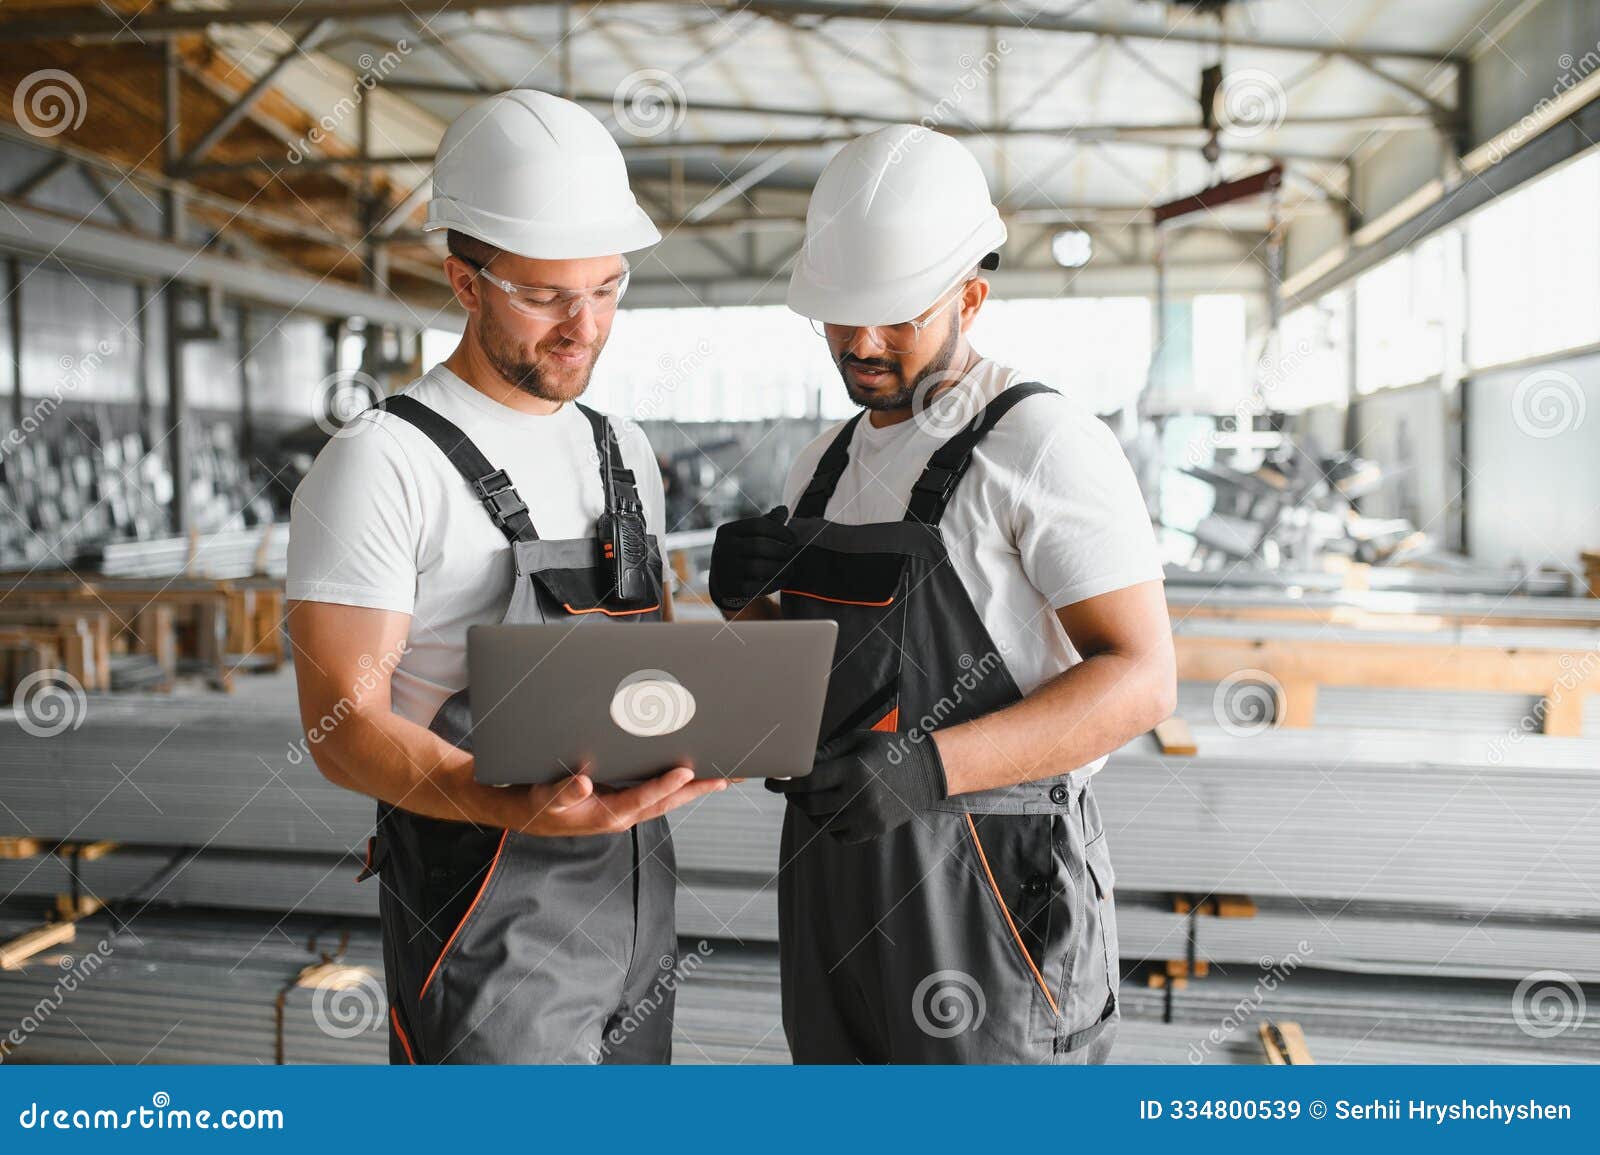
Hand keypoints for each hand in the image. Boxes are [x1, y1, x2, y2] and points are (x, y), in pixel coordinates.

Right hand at [505, 766, 726, 835]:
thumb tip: (584, 783)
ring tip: (722, 776)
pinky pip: (659, 794)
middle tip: (725, 777)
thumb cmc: (541, 806)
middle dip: (697, 789)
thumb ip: (565, 791)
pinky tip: (692, 775)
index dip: (664, 785)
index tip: (684, 772)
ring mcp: (627, 809)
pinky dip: (678, 785)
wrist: (534, 815)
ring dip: (695, 788)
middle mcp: (624, 814)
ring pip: (668, 799)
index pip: (642, 798)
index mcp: (607, 814)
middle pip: (667, 802)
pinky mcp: (627, 802)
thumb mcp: (546, 797)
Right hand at [708, 505, 796, 612]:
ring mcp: (726, 570)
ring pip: (759, 567)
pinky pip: (758, 586)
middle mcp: (722, 549)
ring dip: (781, 567)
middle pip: (759, 545)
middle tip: (793, 553)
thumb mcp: (749, 535)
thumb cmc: (742, 553)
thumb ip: (767, 522)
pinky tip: (783, 579)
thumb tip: (783, 510)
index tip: (793, 538)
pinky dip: (775, 582)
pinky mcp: (732, 589)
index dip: (780, 530)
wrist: (723, 582)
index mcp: (727, 531)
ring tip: (791, 568)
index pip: (758, 525)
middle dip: (782, 550)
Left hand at [767, 729, 946, 843]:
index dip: (784, 784)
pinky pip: (839, 835)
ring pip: (822, 822)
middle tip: (787, 791)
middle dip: (793, 798)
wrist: (928, 771)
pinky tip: (830, 811)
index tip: (771, 782)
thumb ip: (827, 753)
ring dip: (810, 812)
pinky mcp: (874, 830)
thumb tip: (797, 763)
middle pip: (810, 805)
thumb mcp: (858, 741)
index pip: (808, 782)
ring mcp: (868, 816)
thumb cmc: (889, 749)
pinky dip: (828, 825)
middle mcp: (860, 796)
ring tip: (810, 799)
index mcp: (854, 770)